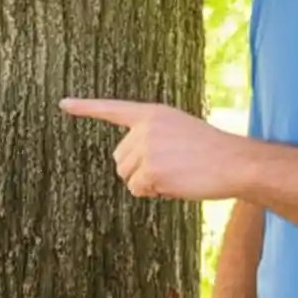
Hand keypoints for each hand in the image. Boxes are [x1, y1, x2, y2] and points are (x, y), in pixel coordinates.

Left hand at [60, 98, 252, 200]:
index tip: (63, 104)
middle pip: (120, 159)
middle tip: (172, 167)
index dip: (86, 108)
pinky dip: (155, 193)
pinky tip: (177, 183)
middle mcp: (145, 127)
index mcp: (153, 113)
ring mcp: (147, 148)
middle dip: (139, 170)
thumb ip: (151, 139)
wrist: (234, 162)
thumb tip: (127, 168)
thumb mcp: (179, 132)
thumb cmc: (211, 151)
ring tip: (177, 173)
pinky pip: (138, 190)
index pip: (113, 109)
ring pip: (127, 176)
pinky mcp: (151, 170)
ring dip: (147, 182)